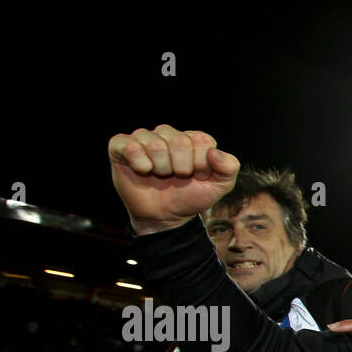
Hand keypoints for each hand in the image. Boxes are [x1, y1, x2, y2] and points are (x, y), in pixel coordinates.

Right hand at [108, 126, 239, 234]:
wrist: (165, 217)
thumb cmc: (190, 198)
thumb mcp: (218, 187)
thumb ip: (229, 169)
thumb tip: (214, 152)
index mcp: (192, 139)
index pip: (202, 140)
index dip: (201, 165)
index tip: (198, 176)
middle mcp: (168, 134)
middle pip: (179, 141)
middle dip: (181, 168)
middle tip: (177, 178)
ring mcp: (144, 138)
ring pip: (155, 144)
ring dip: (161, 168)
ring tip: (161, 176)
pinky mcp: (122, 146)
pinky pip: (130, 146)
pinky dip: (140, 164)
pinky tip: (143, 171)